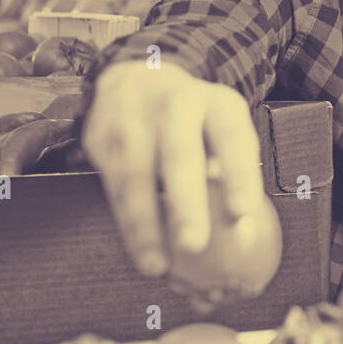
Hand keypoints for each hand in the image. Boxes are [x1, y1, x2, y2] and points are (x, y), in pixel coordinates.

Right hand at [82, 59, 265, 280]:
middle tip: (195, 244)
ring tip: (158, 266)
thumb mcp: (222, 129)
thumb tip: (244, 234)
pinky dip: (127, 222)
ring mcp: (130, 116)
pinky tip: (141, 251)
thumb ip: (233, 173)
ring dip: (145, 224)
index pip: (231, 138)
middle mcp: (173, 102)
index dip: (238, 175)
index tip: (244, 214)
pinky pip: (112, 185)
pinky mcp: (98, 134)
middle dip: (186, 201)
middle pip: (179, 152)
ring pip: (134, 173)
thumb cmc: (194, 119)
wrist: (134, 77)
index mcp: (215, 102)